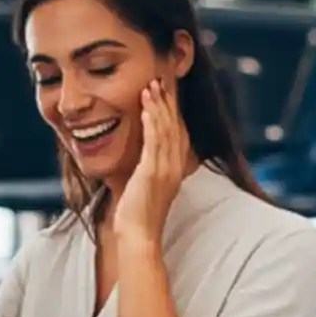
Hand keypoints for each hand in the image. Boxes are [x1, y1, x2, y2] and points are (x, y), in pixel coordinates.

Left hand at [114, 78, 191, 243]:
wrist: (137, 236)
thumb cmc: (137, 215)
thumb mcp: (145, 187)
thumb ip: (146, 170)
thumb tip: (137, 159)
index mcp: (175, 170)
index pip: (178, 133)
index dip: (173, 112)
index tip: (166, 93)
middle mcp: (175, 168)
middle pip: (175, 127)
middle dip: (168, 102)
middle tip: (160, 80)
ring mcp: (166, 171)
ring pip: (165, 130)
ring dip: (158, 107)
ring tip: (150, 86)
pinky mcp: (153, 174)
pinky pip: (154, 143)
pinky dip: (152, 123)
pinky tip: (147, 108)